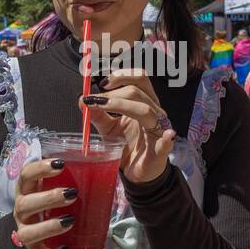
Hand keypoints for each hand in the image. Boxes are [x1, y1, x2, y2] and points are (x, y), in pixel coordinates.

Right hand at [12, 158, 78, 248]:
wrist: (40, 232)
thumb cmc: (55, 203)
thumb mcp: (57, 186)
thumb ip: (73, 176)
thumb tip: (107, 162)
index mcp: (27, 190)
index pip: (25, 175)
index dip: (39, 168)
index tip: (61, 164)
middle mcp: (21, 211)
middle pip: (24, 205)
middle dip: (48, 199)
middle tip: (72, 194)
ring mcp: (25, 233)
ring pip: (27, 234)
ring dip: (48, 227)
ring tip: (70, 221)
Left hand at [78, 68, 174, 183]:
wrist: (136, 171)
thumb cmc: (126, 146)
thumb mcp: (108, 129)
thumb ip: (97, 115)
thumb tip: (82, 99)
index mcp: (143, 102)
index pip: (139, 79)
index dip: (121, 76)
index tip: (101, 84)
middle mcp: (154, 112)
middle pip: (138, 91)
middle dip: (114, 92)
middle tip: (96, 100)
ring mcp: (159, 129)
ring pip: (145, 109)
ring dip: (121, 105)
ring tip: (102, 106)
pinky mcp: (162, 150)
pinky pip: (166, 142)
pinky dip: (166, 139)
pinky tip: (166, 136)